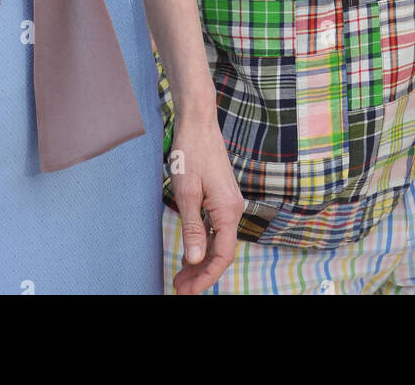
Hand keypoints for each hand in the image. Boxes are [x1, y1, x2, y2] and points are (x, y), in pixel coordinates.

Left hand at [170, 112, 244, 295]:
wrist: (198, 123)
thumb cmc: (191, 153)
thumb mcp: (186, 193)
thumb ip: (193, 228)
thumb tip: (197, 260)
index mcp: (228, 211)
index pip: (222, 256)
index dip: (206, 278)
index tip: (188, 292)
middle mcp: (234, 209)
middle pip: (221, 252)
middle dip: (201, 274)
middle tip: (180, 289)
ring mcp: (229, 203)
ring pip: (218, 241)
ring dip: (201, 261)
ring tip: (181, 277)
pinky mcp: (222, 197)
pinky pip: (215, 228)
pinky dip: (203, 243)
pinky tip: (189, 253)